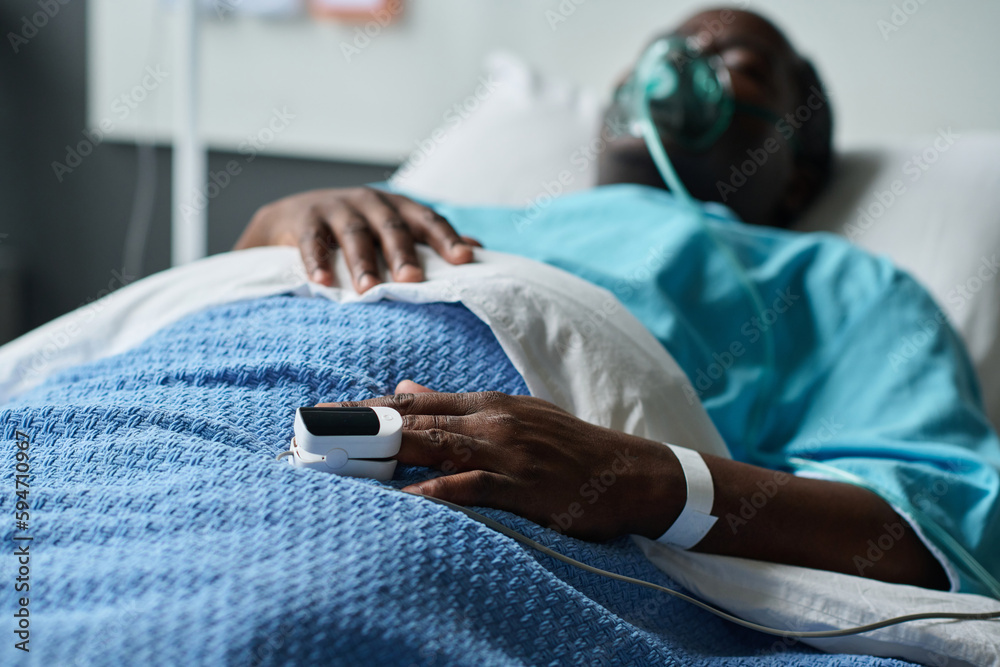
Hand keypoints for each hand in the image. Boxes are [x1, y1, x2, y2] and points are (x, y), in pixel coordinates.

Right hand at [235, 187, 480, 292]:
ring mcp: (336, 208)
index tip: (464, 259)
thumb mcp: (391, 231)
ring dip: (362, 262)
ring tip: (369, 291)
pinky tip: (323, 283)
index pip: (428, 221)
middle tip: (413, 280)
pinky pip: (312, 242)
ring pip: (354, 234)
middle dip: (404, 254)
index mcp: (398, 208)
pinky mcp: (305, 218)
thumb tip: (476, 249)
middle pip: (392, 228)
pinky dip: (317, 262)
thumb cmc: (354, 230)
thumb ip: (428, 240)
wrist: (291, 219)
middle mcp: (371, 203)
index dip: (446, 239)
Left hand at [320, 383, 949, 586]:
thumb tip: (404, 391)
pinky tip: (402, 500)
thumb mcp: (517, 413)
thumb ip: (458, 405)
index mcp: (489, 403)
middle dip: (359, 428)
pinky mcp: (522, 486)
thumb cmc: (570, 446)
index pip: (415, 401)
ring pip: (433, 448)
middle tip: (310, 433)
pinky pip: (469, 489)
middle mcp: (492, 421)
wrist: (631, 472)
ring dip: (383, 454)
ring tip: (337, 461)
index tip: (325, 415)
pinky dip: (433, 493)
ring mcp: (506, 453)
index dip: (367, 408)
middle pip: (412, 420)